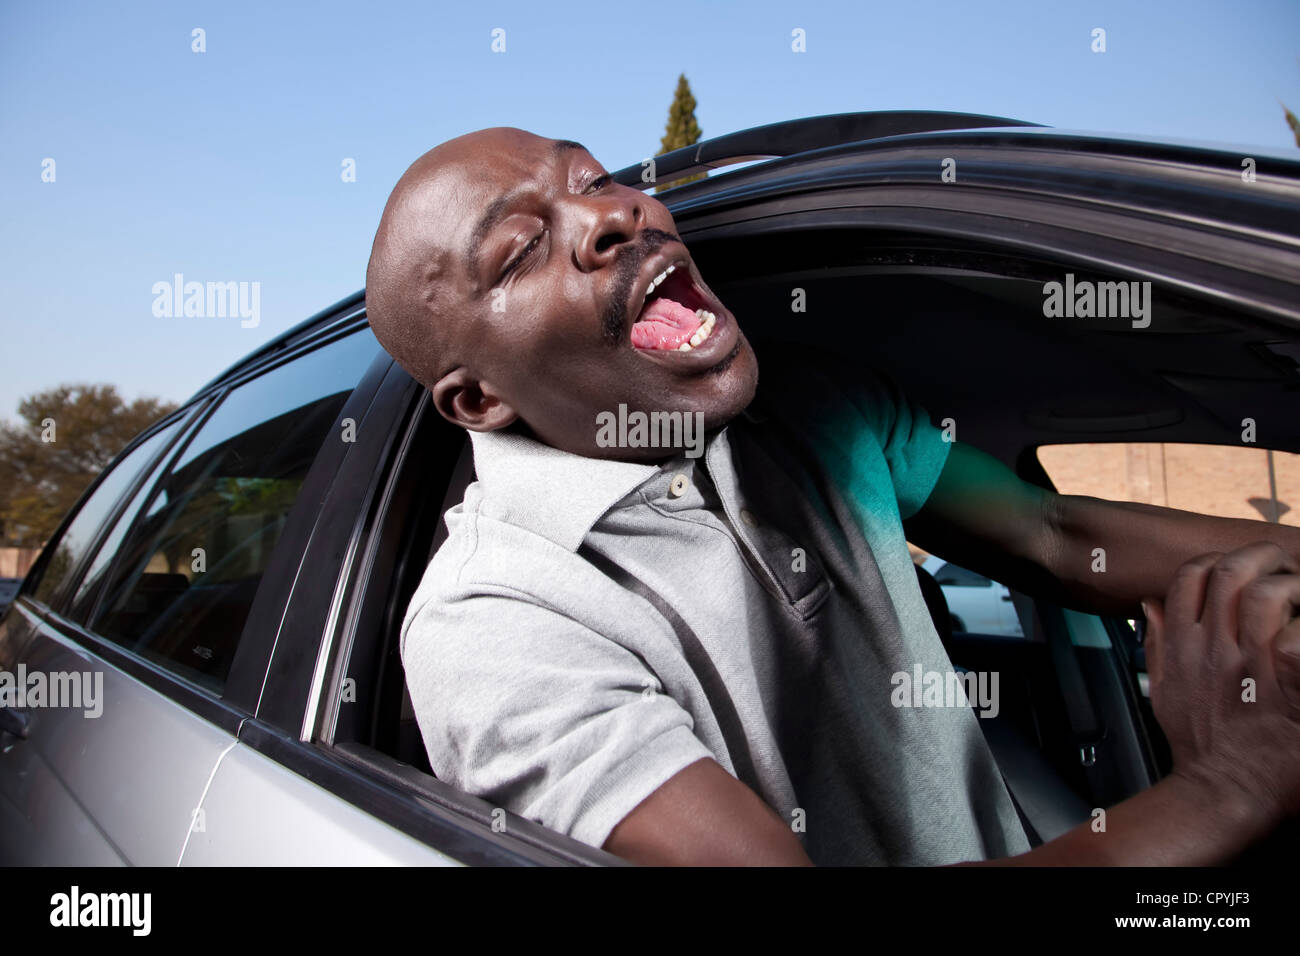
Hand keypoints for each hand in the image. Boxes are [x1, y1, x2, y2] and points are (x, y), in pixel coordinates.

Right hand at [1143, 542, 1299, 823]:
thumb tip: (1150, 604)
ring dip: (1290, 584)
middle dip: (1259, 557)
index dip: (1216, 560)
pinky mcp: (1285, 686)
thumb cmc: (1199, 743)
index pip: (1191, 575)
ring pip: (1265, 594)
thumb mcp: (1163, 689)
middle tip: (1280, 562)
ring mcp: (1249, 664)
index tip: (1238, 566)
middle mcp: (1212, 648)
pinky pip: (1296, 639)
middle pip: (1230, 573)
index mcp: (1183, 645)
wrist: (1226, 788)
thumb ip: (1157, 642)